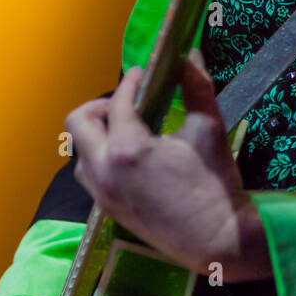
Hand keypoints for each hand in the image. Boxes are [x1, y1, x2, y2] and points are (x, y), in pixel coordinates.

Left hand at [66, 50, 270, 281]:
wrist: (217, 240)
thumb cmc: (214, 184)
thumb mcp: (208, 130)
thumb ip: (196, 88)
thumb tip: (191, 55)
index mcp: (127, 148)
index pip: (119, 102)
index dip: (131, 82)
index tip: (143, 74)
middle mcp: (104, 170)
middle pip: (78, 123)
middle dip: (101, 106)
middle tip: (128, 104)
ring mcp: (102, 193)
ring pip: (80, 152)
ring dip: (98, 135)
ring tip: (128, 131)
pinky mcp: (108, 210)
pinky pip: (90, 175)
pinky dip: (102, 159)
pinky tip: (131, 159)